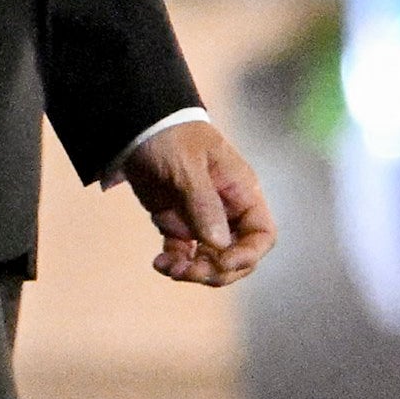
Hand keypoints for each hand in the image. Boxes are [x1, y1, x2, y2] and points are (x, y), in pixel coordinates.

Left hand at [120, 118, 273, 287]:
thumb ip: (203, 203)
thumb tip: (218, 243)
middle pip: (238, 256)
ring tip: (168, 266)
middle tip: (188, 271)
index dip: (248, 255)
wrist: (138, 127)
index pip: (262, 235)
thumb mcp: (188, 166)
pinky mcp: (178, 224)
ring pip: (211, 260)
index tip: (221, 262)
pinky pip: (184, 254)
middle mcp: (227, 212)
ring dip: (194, 271)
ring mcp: (202, 220)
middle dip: (218, 270)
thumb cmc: (171, 138)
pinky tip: (159, 262)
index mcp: (241, 194)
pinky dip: (175, 263)